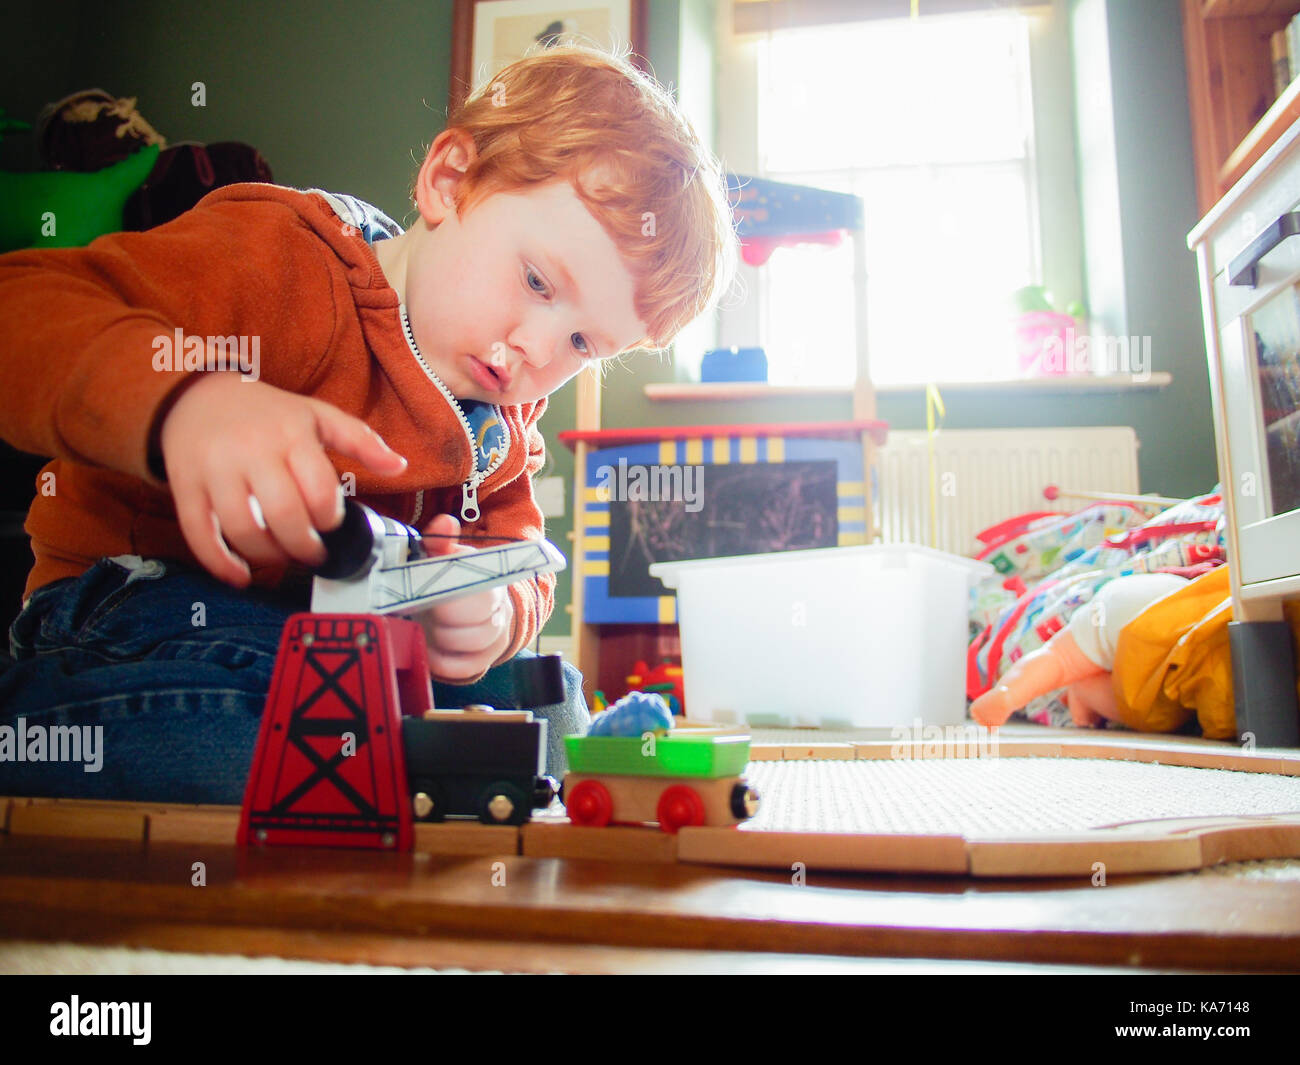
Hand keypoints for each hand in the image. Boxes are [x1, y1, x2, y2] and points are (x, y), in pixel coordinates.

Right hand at [160, 372, 407, 586]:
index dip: (330, 520)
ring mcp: (216, 471)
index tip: (330, 525)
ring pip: (243, 530)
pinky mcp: (186, 487)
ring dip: (268, 557)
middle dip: (304, 547)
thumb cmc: (266, 413)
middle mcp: (252, 452)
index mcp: (291, 435)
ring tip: (281, 558)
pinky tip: (240, 577)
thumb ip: (360, 440)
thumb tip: (400, 465)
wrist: (196, 395)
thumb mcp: (317, 415)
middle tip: (312, 554)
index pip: (319, 491)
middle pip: (284, 516)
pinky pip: (199, 534)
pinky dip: (220, 564)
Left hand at [418, 513, 513, 683]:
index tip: (431, 595)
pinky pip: (459, 670)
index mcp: (491, 585)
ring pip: (463, 648)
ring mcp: (492, 642)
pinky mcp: (481, 663)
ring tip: (428, 625)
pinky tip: (431, 645)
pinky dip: (439, 661)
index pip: (479, 598)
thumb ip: (441, 542)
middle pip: (472, 627)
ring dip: (438, 638)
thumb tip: (446, 522)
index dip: (450, 600)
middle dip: (441, 619)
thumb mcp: (446, 557)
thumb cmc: (454, 580)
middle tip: (426, 609)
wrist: (472, 607)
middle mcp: (499, 614)